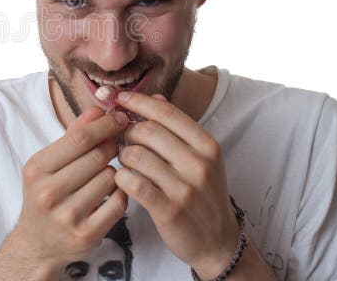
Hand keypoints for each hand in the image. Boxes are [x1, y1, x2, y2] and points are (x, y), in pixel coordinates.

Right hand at [6, 106, 129, 273]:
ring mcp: (68, 216)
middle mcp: (49, 192)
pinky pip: (119, 202)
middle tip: (114, 145)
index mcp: (37, 169)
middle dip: (111, 146)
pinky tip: (112, 193)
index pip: (80, 138)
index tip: (120, 118)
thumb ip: (73, 135)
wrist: (37, 245)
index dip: (105, 124)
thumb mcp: (48, 163)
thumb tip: (98, 109)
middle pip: (98, 156)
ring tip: (103, 175)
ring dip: (114, 171)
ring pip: (111, 177)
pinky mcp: (87, 235)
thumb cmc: (45, 195)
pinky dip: (121, 193)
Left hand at [113, 91, 239, 276]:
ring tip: (125, 162)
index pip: (166, 112)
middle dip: (127, 132)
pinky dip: (121, 178)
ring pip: (136, 155)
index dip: (138, 101)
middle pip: (147, 131)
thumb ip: (177, 127)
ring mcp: (185, 188)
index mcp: (207, 145)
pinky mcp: (168, 210)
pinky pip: (132, 183)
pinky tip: (124, 180)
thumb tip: (154, 96)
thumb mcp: (201, 157)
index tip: (119, 97)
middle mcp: (199, 164)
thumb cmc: (202, 193)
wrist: (217, 241)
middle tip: (123, 140)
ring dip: (123, 156)